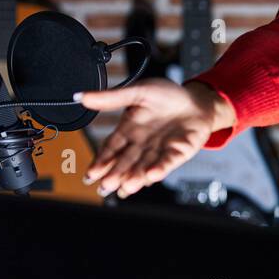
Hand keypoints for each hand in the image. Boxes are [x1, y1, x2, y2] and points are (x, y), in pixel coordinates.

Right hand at [79, 79, 232, 197]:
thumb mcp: (136, 92)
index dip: (101, 161)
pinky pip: (168, 162)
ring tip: (126, 185)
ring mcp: (159, 151)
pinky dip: (160, 168)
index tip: (91, 174)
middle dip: (115, 174)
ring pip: (144, 166)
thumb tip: (82, 96)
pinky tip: (152, 174)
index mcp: (128, 131)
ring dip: (135, 177)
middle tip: (105, 185)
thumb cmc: (167, 96)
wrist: (197, 101)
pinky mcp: (178, 153)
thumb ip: (111, 98)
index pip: (111, 149)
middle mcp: (141, 145)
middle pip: (125, 162)